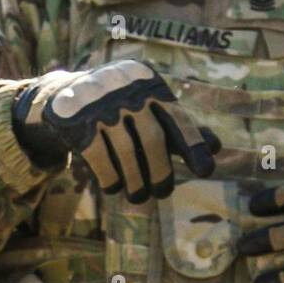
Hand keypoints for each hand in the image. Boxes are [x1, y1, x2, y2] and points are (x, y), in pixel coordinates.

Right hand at [12, 59, 219, 201]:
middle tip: (163, 193)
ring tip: (139, 197)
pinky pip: (99, 157)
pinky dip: (110, 177)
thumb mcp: (152, 110)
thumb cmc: (123, 107)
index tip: (206, 171)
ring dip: (135, 182)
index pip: (178, 118)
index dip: (193, 145)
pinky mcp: (75, 121)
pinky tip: (114, 187)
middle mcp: (127, 90)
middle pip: (152, 139)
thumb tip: (217, 147)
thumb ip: (181, 127)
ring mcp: (100, 104)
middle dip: (160, 172)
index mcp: (151, 85)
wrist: (66, 96)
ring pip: (126, 152)